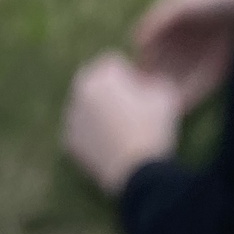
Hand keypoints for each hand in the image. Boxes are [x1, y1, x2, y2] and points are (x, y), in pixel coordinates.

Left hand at [62, 53, 181, 193]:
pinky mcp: (69, 143)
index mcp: (100, 74)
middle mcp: (78, 92)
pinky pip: (82, 131)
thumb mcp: (165, 94)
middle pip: (94, 83)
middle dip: (109, 90)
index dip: (130, 74)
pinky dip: (92, 134)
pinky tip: (110, 144)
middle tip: (129, 108)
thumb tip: (148, 81)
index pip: (113, 62)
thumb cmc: (152, 127)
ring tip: (120, 129)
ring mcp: (71, 118)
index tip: (142, 90)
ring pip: (86, 107)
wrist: (137, 171)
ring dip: (99, 111)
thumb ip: (154, 79)